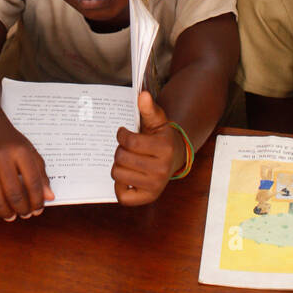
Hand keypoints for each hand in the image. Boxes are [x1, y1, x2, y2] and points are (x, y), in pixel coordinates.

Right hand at [0, 118, 53, 221]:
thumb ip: (41, 174)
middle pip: (14, 193)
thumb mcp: (30, 151)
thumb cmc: (10, 142)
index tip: (38, 209)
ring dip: (5, 213)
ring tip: (11, 216)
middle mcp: (2, 157)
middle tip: (25, 215)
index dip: (37, 200)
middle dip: (22, 209)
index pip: (33, 182)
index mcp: (20, 151)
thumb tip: (49, 197)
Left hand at [112, 91, 185, 206]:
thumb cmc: (161, 137)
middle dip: (120, 150)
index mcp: (165, 148)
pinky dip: (120, 185)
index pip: (130, 141)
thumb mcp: (157, 120)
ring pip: (118, 174)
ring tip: (127, 160)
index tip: (123, 132)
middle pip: (122, 158)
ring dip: (118, 165)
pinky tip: (127, 175)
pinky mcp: (148, 197)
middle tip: (127, 148)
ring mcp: (155, 186)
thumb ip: (148, 108)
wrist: (174, 157)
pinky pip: (122, 195)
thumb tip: (143, 95)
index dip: (121, 135)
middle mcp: (162, 170)